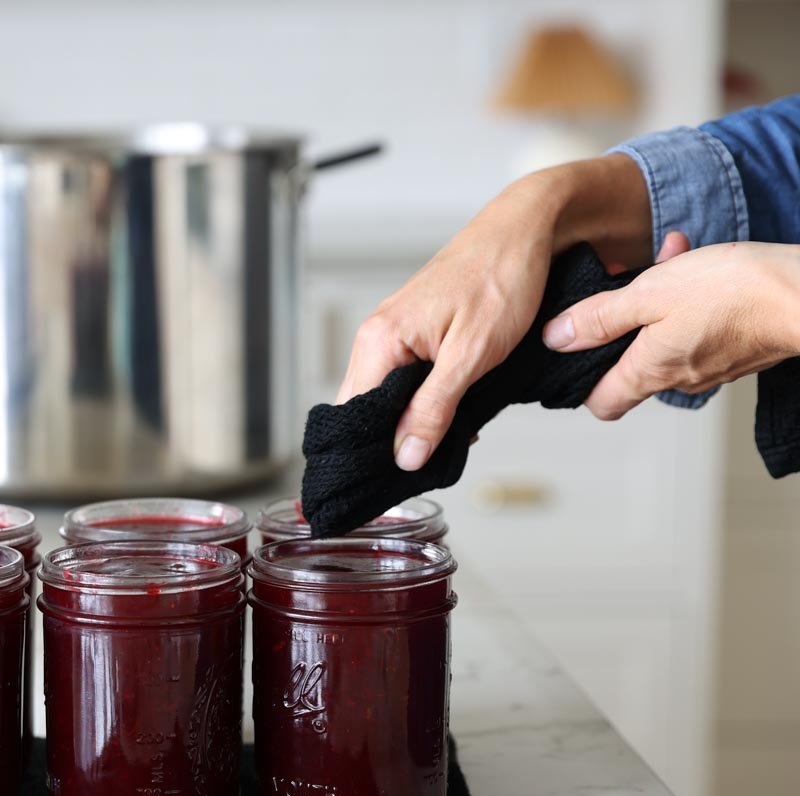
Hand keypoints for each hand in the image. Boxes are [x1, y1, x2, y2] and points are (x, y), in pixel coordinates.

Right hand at [336, 154, 652, 470]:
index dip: (369, 452)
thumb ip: (433, 409)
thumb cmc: (502, 277)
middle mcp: (378, 337)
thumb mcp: (472, 355)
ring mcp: (395, 335)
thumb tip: (405, 457)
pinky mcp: (416, 335)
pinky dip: (426, 405)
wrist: (527, 230)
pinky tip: (454, 420)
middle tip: (426, 468)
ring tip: (445, 446)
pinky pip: (406, 382)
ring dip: (413, 425)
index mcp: (380, 340)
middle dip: (391, 443)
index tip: (393, 480)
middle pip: (364, 410)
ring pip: (387, 398)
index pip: (353, 415)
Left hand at [542, 240, 799, 419]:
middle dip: (624, 319)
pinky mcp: (737, 348)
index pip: (601, 403)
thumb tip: (556, 338)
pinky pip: (699, 327)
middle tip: (630, 279)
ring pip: (666, 336)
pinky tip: (698, 263)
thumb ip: (599, 318)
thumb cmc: (733, 293)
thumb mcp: (650, 294)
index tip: (578, 346)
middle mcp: (679, 379)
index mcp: (650, 372)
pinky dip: (691, 299)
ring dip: (659, 299)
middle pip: (631, 364)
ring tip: (672, 257)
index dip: (582, 381)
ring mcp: (711, 366)